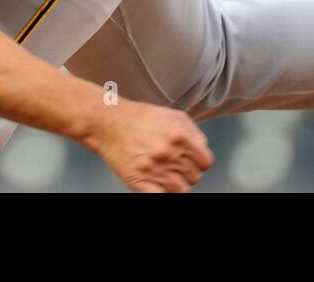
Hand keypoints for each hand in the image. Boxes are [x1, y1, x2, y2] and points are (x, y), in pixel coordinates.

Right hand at [85, 100, 212, 192]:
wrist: (108, 122)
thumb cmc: (138, 118)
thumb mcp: (172, 115)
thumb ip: (193, 132)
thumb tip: (203, 148)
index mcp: (180, 136)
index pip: (205, 162)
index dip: (200, 162)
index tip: (193, 162)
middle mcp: (169, 153)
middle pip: (194, 177)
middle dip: (187, 172)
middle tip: (174, 165)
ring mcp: (154, 168)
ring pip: (181, 190)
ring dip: (175, 184)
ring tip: (165, 174)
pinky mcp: (138, 181)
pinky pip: (161, 197)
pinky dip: (162, 193)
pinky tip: (158, 185)